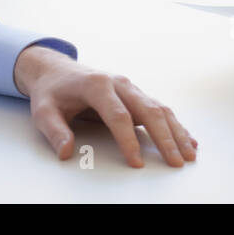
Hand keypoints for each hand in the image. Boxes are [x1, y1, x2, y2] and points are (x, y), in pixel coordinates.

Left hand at [13, 44, 196, 167]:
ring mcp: (130, 88)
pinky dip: (175, 125)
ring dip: (176, 132)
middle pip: (149, 110)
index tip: (136, 163)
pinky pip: (159, 109)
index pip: (119, 116)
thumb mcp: (43, 111)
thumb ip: (55, 131)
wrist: (57, 70)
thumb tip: (66, 152)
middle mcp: (120, 84)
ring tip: (190, 153)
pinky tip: (188, 139)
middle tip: (176, 162)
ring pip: (159, 109)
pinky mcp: (135, 95)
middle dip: (165, 138)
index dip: (128, 141)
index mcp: (98, 85)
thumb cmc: (52, 92)